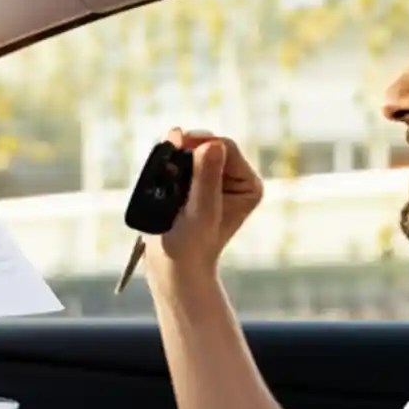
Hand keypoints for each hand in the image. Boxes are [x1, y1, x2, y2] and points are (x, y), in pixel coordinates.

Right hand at [146, 128, 262, 279]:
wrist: (173, 264)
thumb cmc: (190, 245)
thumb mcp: (201, 212)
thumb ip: (206, 178)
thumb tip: (212, 144)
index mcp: (248, 184)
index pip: (225, 147)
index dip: (199, 143)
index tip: (175, 145)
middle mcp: (235, 177)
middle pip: (207, 144)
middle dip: (184, 149)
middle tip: (164, 158)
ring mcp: (214, 176)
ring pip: (191, 149)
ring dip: (173, 155)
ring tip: (162, 172)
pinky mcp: (194, 178)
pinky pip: (179, 157)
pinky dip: (167, 161)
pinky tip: (159, 172)